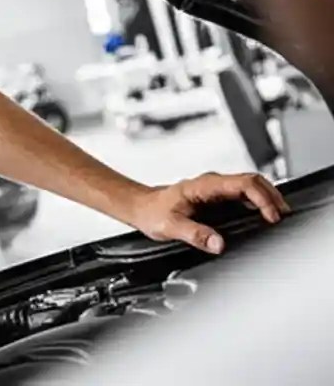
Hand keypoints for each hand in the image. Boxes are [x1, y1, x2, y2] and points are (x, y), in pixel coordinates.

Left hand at [126, 172, 291, 254]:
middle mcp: (213, 184)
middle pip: (253, 181)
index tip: (272, 215)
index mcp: (204, 185)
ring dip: (268, 199)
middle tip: (283, 216)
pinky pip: (243, 196)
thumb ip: (194, 234)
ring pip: (250, 187)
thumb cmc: (153, 212)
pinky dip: (258, 204)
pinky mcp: (217, 198)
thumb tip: (218, 243)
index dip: (262, 198)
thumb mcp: (170, 226)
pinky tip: (264, 217)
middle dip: (272, 197)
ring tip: (279, 216)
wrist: (141, 207)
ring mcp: (216, 190)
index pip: (243, 184)